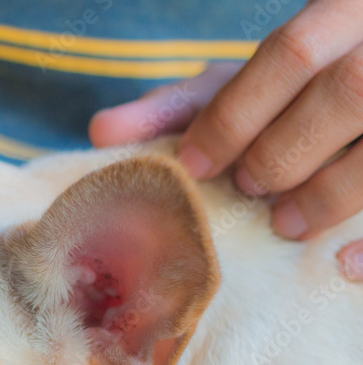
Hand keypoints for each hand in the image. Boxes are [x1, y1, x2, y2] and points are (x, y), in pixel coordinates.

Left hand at [89, 0, 362, 281]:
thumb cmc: (291, 93)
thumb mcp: (238, 89)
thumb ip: (177, 107)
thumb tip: (99, 132)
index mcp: (343, 12)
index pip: (291, 53)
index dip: (236, 114)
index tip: (195, 165)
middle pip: (349, 89)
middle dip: (286, 149)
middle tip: (248, 188)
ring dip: (333, 190)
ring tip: (284, 223)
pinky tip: (344, 267)